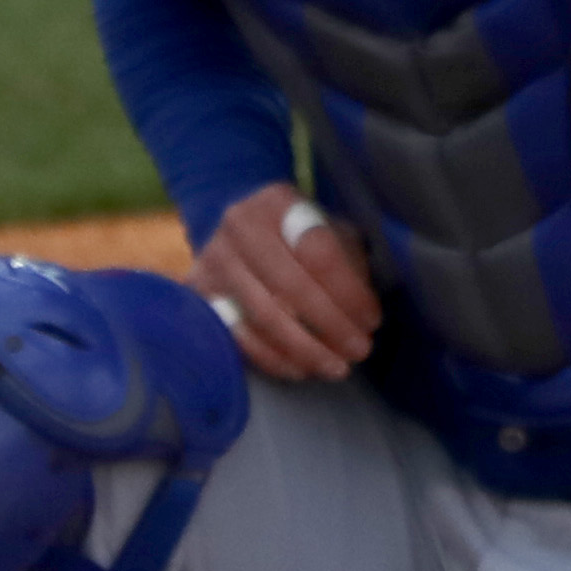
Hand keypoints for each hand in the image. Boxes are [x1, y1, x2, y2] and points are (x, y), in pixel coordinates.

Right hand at [196, 187, 379, 380]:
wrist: (241, 229)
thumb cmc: (300, 236)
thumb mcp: (332, 230)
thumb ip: (350, 263)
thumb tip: (362, 316)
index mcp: (278, 201)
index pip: (318, 250)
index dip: (349, 291)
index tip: (372, 320)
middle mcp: (239, 225)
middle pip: (290, 286)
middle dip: (331, 325)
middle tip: (360, 350)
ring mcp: (213, 259)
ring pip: (264, 315)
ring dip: (306, 349)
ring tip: (338, 368)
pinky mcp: (198, 293)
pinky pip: (238, 335)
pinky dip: (273, 359)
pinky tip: (301, 369)